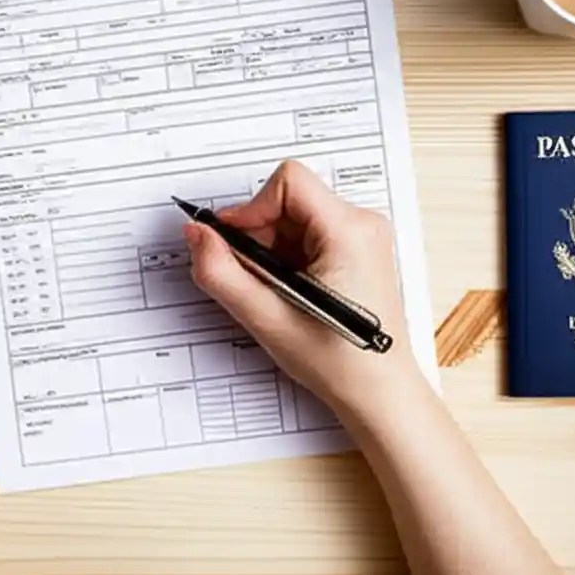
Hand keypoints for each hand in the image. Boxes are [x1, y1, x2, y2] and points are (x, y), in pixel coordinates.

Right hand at [184, 160, 413, 411]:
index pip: (288, 181)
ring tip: (277, 293)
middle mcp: (362, 225)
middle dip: (259, 236)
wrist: (377, 392)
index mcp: (349, 232)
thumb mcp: (266, 317)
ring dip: (271, 250)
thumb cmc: (339, 362)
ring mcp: (362, 236)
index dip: (251, 208)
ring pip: (294, 218)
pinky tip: (291, 293)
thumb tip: (197, 235)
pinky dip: (287, 258)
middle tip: (255, 280)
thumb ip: (221, 272)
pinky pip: (307, 234)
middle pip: (288, 200)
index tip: (232, 242)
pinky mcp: (356, 249)